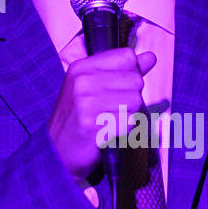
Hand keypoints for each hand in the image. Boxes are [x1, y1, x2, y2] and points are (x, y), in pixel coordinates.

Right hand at [47, 47, 156, 180]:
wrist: (58, 153)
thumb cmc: (78, 120)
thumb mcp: (93, 87)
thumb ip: (123, 71)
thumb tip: (150, 57)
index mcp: (81, 68)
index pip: (127, 56)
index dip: (131, 73)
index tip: (117, 88)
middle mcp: (82, 81)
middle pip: (135, 80)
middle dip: (131, 98)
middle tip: (111, 110)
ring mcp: (86, 102)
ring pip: (135, 101)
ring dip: (129, 115)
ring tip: (109, 121)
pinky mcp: (93, 124)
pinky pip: (130, 121)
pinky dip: (125, 130)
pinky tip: (108, 132)